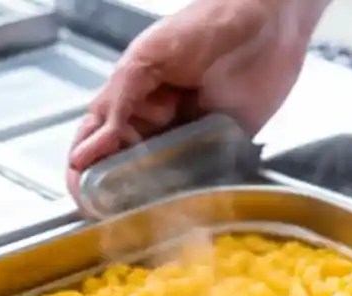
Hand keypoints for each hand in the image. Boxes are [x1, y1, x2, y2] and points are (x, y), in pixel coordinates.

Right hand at [66, 0, 322, 198]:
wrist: (269, 24)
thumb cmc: (207, 24)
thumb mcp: (150, 56)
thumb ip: (120, 99)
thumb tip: (89, 147)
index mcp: (132, 98)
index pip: (96, 140)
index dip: (84, 169)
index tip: (82, 194)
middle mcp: (157, 121)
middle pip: (125, 166)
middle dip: (114, 190)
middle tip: (111, 211)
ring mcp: (188, 136)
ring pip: (160, 177)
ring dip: (150, 197)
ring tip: (140, 214)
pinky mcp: (223, 148)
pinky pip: (201, 177)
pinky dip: (189, 194)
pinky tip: (179, 205)